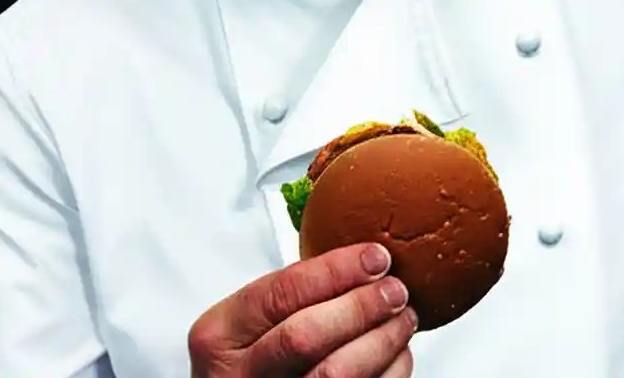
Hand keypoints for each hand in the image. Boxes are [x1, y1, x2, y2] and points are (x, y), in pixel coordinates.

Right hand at [188, 243, 417, 377]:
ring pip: (336, 374)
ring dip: (382, 340)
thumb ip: (287, 294)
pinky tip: (397, 353)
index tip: (374, 257)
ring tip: (404, 317)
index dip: (335, 271)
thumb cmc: (249, 357)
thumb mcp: (246, 322)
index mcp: (220, 334)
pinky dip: (389, 372)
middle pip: (306, 336)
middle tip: (394, 289)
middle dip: (359, 307)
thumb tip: (361, 257)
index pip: (281, 294)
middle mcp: (238, 374)